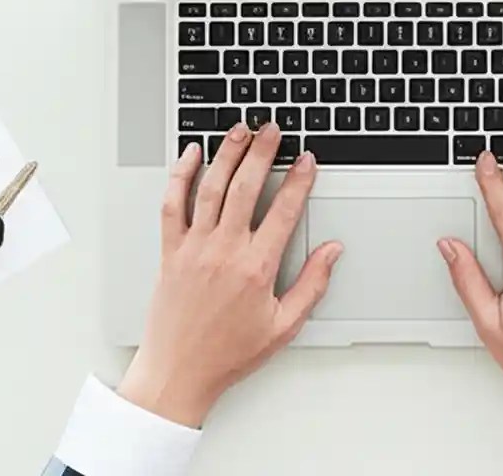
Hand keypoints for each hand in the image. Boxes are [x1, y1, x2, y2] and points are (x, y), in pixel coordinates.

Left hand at [118, 122, 341, 427]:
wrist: (178, 372)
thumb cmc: (228, 354)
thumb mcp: (283, 326)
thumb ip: (312, 284)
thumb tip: (332, 252)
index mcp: (256, 268)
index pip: (284, 210)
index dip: (299, 180)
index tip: (307, 161)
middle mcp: (224, 251)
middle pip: (245, 187)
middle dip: (262, 152)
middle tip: (273, 130)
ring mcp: (194, 248)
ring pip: (211, 188)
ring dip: (227, 154)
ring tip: (240, 131)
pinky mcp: (170, 251)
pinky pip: (172, 204)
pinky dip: (181, 175)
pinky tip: (191, 155)